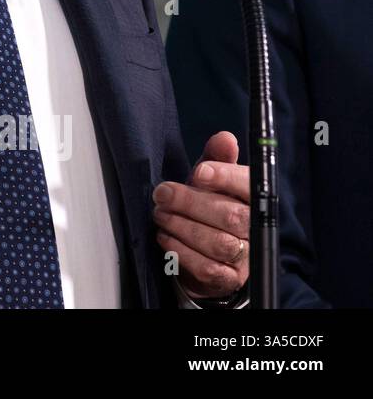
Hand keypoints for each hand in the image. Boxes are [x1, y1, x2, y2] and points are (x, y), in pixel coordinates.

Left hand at [153, 131, 249, 299]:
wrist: (203, 251)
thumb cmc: (207, 208)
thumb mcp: (208, 181)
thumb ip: (216, 159)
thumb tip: (225, 138)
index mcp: (254, 198)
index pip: (250, 186)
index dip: (226, 178)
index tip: (199, 173)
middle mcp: (255, 228)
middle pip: (232, 216)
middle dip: (191, 203)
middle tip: (162, 194)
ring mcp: (245, 256)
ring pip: (219, 243)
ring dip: (182, 226)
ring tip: (160, 215)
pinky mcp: (229, 278)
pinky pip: (207, 267)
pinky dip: (181, 251)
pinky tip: (164, 237)